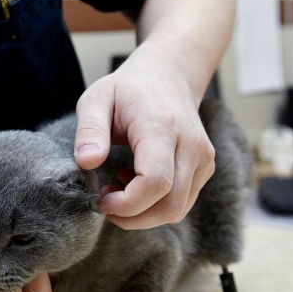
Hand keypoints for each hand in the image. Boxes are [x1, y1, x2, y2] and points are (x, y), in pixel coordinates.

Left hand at [73, 53, 215, 229]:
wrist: (167, 74)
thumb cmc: (128, 89)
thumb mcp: (97, 98)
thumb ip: (89, 130)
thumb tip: (87, 162)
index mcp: (162, 127)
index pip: (155, 182)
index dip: (127, 203)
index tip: (101, 199)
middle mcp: (191, 145)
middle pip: (170, 205)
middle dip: (133, 217)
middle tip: (105, 202)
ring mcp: (203, 158)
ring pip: (178, 209)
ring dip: (144, 214)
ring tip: (116, 190)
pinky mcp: (205, 167)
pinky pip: (183, 201)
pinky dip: (156, 205)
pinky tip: (134, 183)